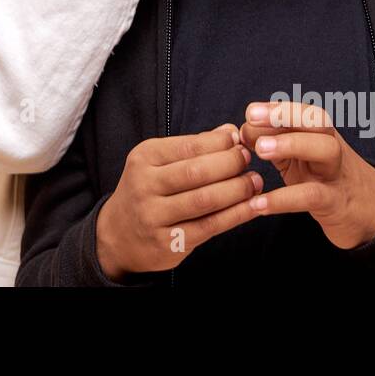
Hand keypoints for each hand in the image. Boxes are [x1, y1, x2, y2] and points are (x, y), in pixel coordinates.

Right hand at [95, 123, 263, 281]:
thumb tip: (230, 131)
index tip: (239, 140)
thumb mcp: (158, 162)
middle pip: (197, 172)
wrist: (119, 235)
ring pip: (205, 200)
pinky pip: (210, 227)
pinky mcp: (168, 243)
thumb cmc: (147, 190)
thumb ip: (193, 147)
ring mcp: (154, 216)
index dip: (219, 143)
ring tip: (255, 182)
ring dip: (238, 190)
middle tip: (249, 160)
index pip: (188, 146)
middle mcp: (144, 185)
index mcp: (144, 158)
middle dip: (230, 164)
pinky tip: (253, 207)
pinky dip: (236, 215)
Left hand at [240, 101, 374, 249]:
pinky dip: (282, 200)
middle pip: (319, 120)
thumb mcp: (300, 156)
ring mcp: (336, 173)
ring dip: (291, 144)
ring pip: (325, 150)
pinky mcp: (335, 203)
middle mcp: (332, 147)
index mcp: (322, 134)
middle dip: (285, 115)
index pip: (304, 111)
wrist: (368, 212)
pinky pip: (310, 196)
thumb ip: (274, 140)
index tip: (251, 112)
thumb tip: (244, 130)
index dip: (278, 108)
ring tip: (260, 151)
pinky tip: (258, 204)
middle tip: (251, 120)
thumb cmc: (324, 178)